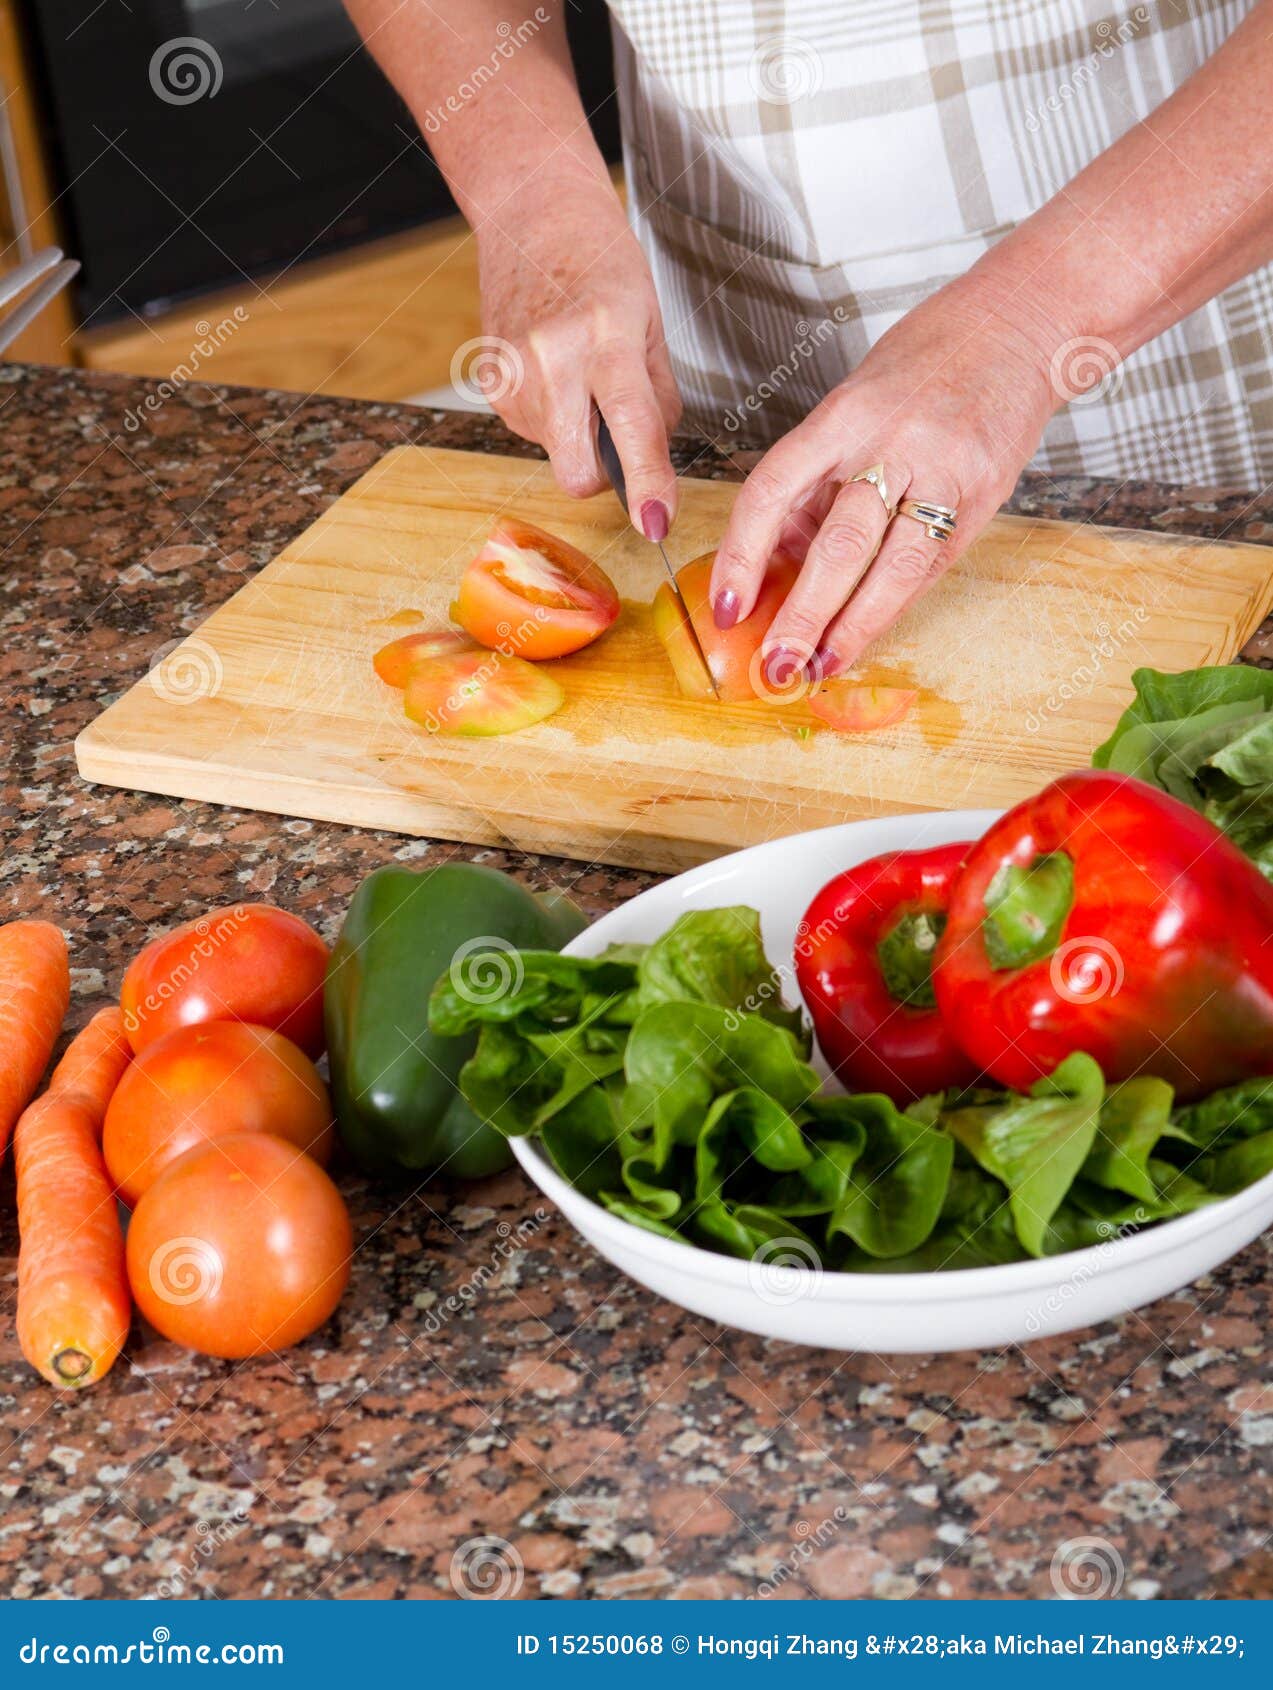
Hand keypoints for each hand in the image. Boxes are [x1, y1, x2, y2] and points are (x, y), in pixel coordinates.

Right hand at [475, 176, 681, 537]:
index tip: (657, 522)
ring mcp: (513, 375)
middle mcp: (552, 359)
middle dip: (603, 473)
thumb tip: (655, 460)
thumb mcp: (652, 323)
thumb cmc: (600, 260)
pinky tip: (554, 371)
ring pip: (556, 455)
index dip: (648, 483)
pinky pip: (532, 433)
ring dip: (577, 436)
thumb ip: (659, 400)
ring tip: (580, 375)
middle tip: (616, 431)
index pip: (631, 428)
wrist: (532, 215)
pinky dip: (552, 418)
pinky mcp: (491, 384)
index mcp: (606, 336)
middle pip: (578, 473)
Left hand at [708, 278, 1065, 679]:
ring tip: (821, 666)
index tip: (727, 606)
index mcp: (843, 415)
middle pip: (839, 542)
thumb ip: (814, 480)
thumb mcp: (849, 406)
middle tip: (777, 665)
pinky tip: (866, 637)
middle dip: (803, 613)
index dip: (743, 555)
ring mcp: (944, 471)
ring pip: (893, 567)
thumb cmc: (919, 367)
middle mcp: (892, 442)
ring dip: (853, 627)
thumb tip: (773, 562)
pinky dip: (893, 608)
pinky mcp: (983, 497)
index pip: (773, 489)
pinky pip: (930, 567)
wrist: (1017, 326)